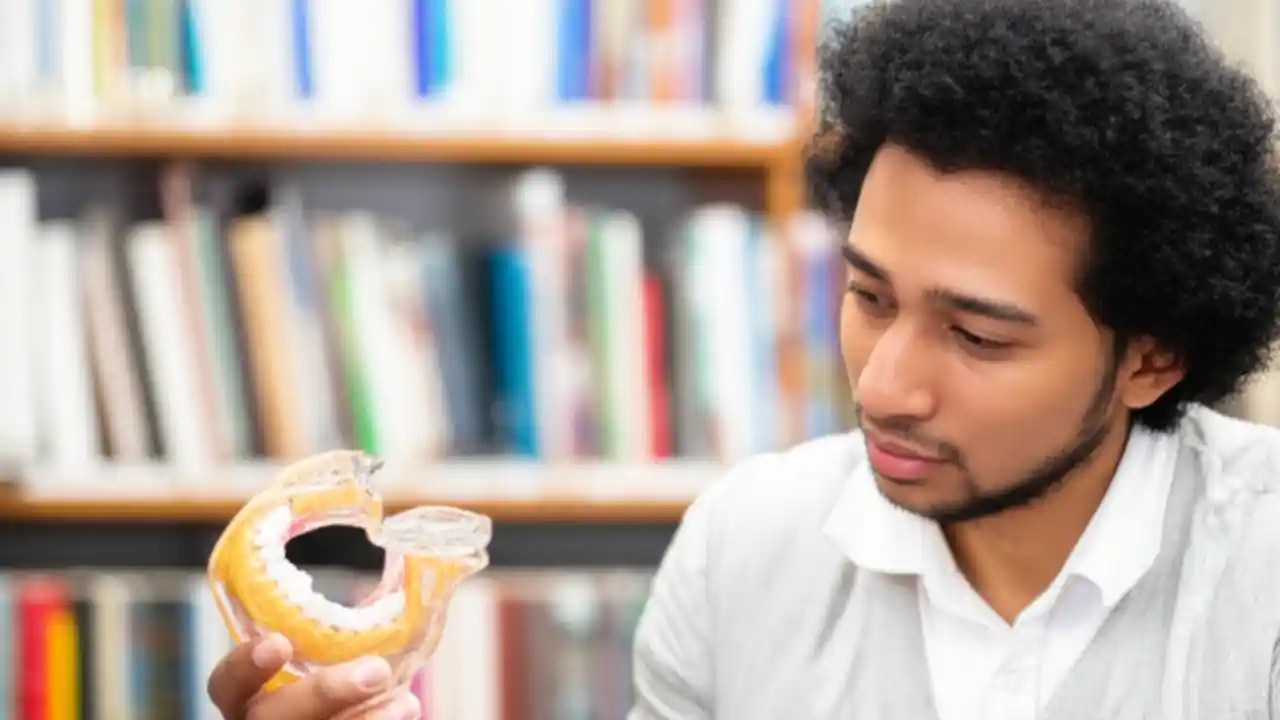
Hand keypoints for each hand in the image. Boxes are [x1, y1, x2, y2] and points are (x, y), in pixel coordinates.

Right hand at [207, 633, 420, 719]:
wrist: (342, 714)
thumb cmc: (333, 692)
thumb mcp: (321, 666)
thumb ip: (329, 647)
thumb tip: (387, 609)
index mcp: (246, 702)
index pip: (226, 685)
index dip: (245, 666)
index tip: (279, 642)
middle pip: (268, 718)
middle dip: (322, 692)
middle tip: (376, 670)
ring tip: (405, 703)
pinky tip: (404, 715)